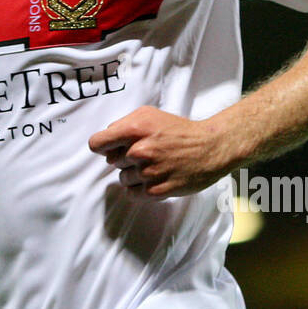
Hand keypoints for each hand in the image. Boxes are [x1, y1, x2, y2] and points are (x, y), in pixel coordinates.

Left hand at [87, 106, 249, 198]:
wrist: (210, 147)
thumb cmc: (179, 130)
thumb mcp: (149, 114)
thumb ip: (123, 123)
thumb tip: (106, 141)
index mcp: (135, 129)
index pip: (97, 143)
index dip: (101, 146)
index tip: (108, 148)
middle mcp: (140, 151)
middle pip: (111, 161)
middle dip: (123, 158)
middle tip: (145, 153)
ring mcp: (149, 172)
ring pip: (123, 178)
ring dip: (134, 174)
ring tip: (154, 165)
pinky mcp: (158, 190)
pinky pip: (133, 193)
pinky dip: (140, 188)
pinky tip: (154, 178)